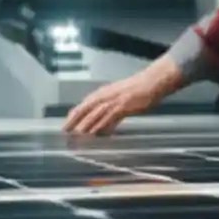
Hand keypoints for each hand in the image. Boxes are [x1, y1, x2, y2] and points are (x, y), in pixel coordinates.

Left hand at [63, 57, 180, 134]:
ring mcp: (114, 101)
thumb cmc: (139, 88)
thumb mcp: (120, 98)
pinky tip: (96, 133)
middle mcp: (105, 96)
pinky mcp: (123, 106)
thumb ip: (110, 111)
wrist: (153, 81)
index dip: (72, 117)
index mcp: (102, 93)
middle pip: (84, 110)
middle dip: (74, 123)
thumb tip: (103, 126)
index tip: (65, 127)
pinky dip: (101, 125)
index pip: (82, 106)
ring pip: (94, 115)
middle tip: (65, 134)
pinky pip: (109, 117)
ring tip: (76, 137)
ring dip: (84, 126)